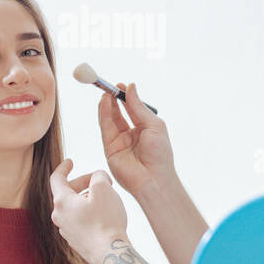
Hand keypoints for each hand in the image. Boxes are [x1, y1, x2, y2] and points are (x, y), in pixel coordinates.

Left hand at [48, 158, 127, 263]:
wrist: (110, 254)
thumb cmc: (106, 221)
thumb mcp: (104, 188)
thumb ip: (98, 176)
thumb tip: (97, 178)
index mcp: (62, 202)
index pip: (57, 178)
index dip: (64, 167)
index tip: (71, 161)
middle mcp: (59, 217)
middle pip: (68, 193)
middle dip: (84, 183)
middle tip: (102, 181)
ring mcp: (67, 230)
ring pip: (75, 207)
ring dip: (88, 198)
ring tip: (107, 198)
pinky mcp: (76, 241)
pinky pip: (79, 221)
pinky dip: (89, 213)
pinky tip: (105, 215)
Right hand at [98, 81, 175, 197]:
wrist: (154, 178)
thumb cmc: (160, 154)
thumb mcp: (153, 124)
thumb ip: (138, 106)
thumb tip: (131, 87)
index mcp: (145, 128)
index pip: (132, 108)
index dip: (126, 96)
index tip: (121, 84)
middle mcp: (131, 134)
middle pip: (119, 112)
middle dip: (114, 98)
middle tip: (109, 85)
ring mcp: (119, 141)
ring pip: (110, 119)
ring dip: (107, 104)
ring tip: (105, 92)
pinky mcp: (109, 148)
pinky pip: (105, 128)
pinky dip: (103, 114)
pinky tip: (104, 102)